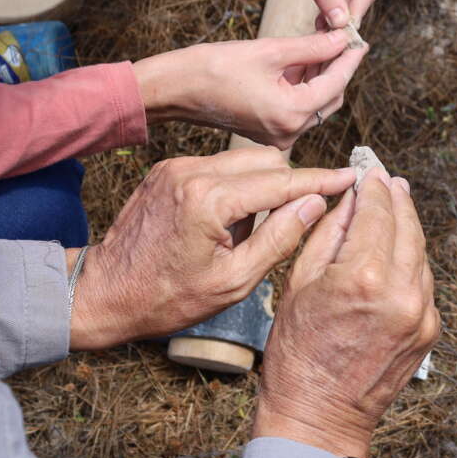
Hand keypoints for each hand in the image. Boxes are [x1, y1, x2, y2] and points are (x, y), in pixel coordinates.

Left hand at [66, 148, 354, 348]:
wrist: (104, 292)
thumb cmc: (168, 298)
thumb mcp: (234, 282)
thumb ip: (279, 239)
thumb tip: (314, 205)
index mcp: (209, 200)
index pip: (282, 181)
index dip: (321, 180)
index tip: (351, 177)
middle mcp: (192, 172)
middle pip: (267, 160)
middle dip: (291, 182)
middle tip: (303, 214)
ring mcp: (177, 167)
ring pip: (244, 160)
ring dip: (263, 184)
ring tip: (254, 229)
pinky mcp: (167, 170)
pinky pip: (218, 166)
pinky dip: (236, 185)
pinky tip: (229, 221)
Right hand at [133, 31, 365, 148]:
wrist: (175, 89)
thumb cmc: (214, 68)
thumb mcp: (270, 50)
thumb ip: (312, 46)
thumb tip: (343, 38)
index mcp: (291, 114)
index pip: (335, 84)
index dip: (350, 58)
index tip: (360, 39)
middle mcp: (288, 133)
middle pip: (330, 98)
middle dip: (337, 68)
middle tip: (343, 39)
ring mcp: (278, 137)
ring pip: (316, 105)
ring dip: (321, 77)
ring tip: (322, 45)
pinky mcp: (268, 133)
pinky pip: (298, 110)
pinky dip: (304, 88)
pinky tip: (302, 63)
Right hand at [252, 168, 438, 457]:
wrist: (318, 416)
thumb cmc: (297, 354)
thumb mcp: (300, 283)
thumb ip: (330, 234)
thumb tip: (350, 200)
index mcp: (364, 276)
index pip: (378, 213)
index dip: (375, 187)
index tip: (371, 171)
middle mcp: (401, 292)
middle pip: (408, 227)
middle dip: (398, 200)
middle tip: (389, 180)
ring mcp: (421, 314)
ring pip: (420, 254)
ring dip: (408, 229)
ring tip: (396, 208)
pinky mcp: (428, 331)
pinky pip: (423, 283)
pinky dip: (411, 262)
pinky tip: (398, 251)